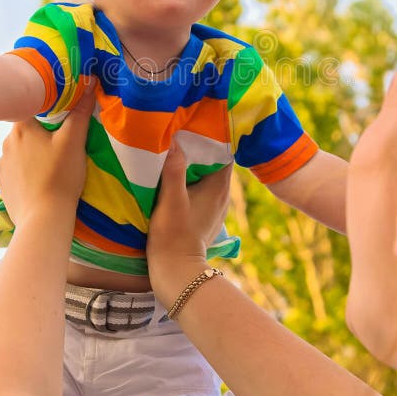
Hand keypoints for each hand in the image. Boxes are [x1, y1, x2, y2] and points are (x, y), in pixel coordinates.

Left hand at [0, 79, 95, 227]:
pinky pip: (15, 171)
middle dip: (40, 133)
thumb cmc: (59, 175)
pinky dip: (26, 172)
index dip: (45, 109)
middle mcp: (6, 144)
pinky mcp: (4, 186)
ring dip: (32, 153)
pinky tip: (40, 180)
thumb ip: (81, 111)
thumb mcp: (74, 141)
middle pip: (25, 130)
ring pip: (19, 151)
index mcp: (21, 128)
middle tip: (61, 141)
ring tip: (51, 163)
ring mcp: (2, 166)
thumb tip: (90, 82)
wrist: (43, 218)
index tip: (60, 116)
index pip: (30, 108)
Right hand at [147, 141, 231, 306]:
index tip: (197, 123)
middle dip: (201, 147)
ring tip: (177, 150)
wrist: (175, 272)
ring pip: (208, 176)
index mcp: (219, 187)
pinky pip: (202, 189)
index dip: (213, 136)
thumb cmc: (173, 235)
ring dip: (195, 164)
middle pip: (216, 161)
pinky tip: (176, 177)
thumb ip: (174, 170)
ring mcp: (216, 207)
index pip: (225, 151)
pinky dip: (192, 179)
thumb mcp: (171, 199)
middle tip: (182, 131)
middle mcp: (223, 195)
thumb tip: (175, 140)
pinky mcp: (206, 216)